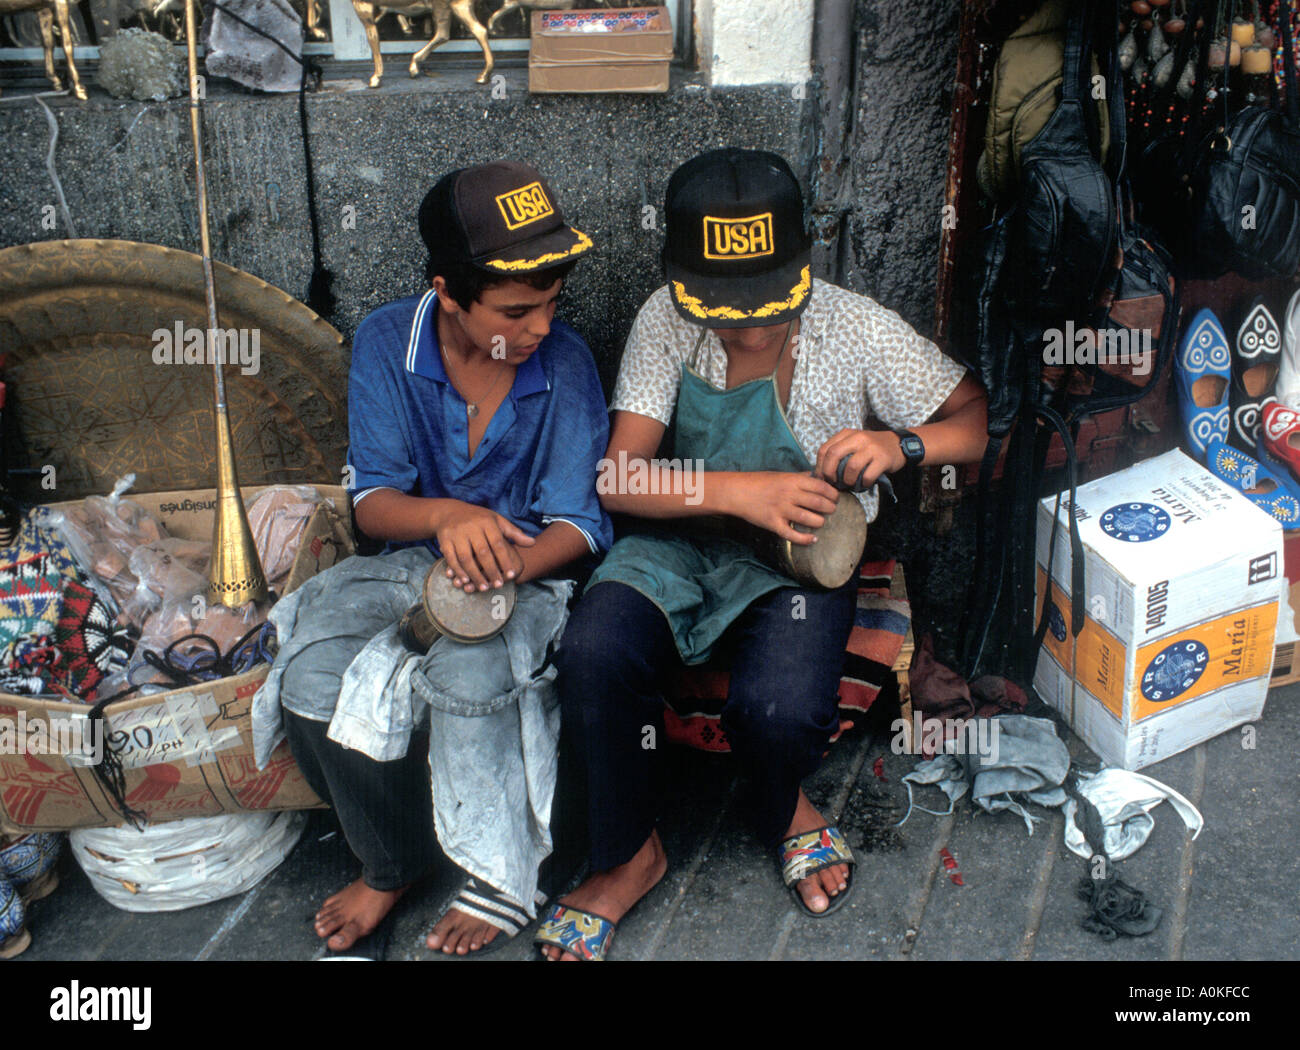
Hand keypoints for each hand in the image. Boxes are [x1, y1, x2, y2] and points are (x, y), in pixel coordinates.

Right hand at [434, 504, 534, 591]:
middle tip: (498, 585)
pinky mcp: (444, 540)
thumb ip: (514, 533)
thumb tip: (533, 543)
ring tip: (484, 587)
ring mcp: (456, 534)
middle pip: (482, 552)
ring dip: (475, 575)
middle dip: (491, 571)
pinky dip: (459, 571)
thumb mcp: (497, 521)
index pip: (498, 544)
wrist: (449, 512)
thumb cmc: (478, 519)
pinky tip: (466, 580)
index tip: (511, 575)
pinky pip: (451, 559)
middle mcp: (471, 527)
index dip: (505, 560)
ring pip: (466, 558)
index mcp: (486, 522)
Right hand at [724, 472, 838, 545]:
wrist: (737, 492)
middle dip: (830, 508)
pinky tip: (813, 539)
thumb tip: (815, 476)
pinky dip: (805, 539)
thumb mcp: (781, 475)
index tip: (836, 498)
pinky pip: (793, 534)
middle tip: (832, 511)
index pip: (821, 486)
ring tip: (821, 522)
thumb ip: (799, 477)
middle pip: (819, 503)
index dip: (832, 493)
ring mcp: (782, 510)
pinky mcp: (774, 523)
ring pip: (810, 519)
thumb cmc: (758, 482)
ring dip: (820, 522)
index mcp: (793, 481)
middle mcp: (789, 495)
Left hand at [814, 429, 905, 490]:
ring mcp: (871, 447)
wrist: (897, 444)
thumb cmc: (870, 448)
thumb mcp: (853, 443)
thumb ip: (838, 453)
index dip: (820, 466)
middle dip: (829, 473)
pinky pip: (868, 475)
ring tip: (850, 484)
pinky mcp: (883, 458)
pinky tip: (865, 484)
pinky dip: (864, 484)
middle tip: (833, 483)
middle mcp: (858, 437)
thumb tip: (821, 474)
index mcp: (847, 434)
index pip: (825, 449)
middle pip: (834, 455)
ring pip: (851, 467)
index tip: (822, 478)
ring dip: (848, 480)